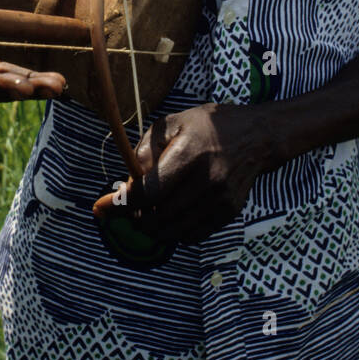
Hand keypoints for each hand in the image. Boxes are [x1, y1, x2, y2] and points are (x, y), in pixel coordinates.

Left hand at [93, 102, 287, 243]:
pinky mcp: (229, 211)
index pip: (150, 192)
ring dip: (155, 226)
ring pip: (174, 230)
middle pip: (159, 216)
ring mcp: (221, 198)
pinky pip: (194, 235)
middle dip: (137, 216)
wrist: (257, 136)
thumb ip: (146, 151)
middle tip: (132, 207)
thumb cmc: (208, 127)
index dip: (121, 204)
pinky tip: (174, 214)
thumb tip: (128, 184)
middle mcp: (207, 179)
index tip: (101, 208)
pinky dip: (176, 231)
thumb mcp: (172, 124)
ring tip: (153, 211)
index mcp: (190, 153)